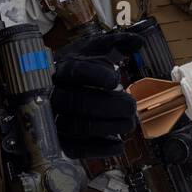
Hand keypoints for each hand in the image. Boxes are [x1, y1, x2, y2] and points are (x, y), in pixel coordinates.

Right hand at [51, 30, 142, 158]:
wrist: (54, 84)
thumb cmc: (79, 66)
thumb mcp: (94, 49)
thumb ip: (116, 42)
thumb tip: (138, 42)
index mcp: (62, 68)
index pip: (76, 72)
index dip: (96, 76)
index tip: (116, 79)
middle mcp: (53, 93)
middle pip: (79, 103)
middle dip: (110, 106)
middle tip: (132, 106)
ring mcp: (54, 118)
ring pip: (78, 127)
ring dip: (109, 127)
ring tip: (130, 123)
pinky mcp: (60, 140)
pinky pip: (76, 149)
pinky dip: (99, 149)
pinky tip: (118, 145)